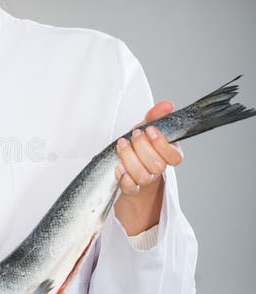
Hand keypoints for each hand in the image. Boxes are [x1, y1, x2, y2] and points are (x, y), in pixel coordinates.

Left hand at [114, 100, 183, 234]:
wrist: (126, 168)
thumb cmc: (138, 147)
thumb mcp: (146, 128)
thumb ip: (156, 116)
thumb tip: (167, 105)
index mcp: (168, 155)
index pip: (175, 157)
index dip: (162, 144)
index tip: (149, 130)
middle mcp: (158, 170)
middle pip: (157, 165)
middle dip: (142, 147)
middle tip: (134, 135)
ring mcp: (145, 181)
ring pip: (143, 175)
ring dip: (130, 158)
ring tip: (122, 145)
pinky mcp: (131, 189)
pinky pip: (130, 187)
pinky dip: (123, 176)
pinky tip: (118, 165)